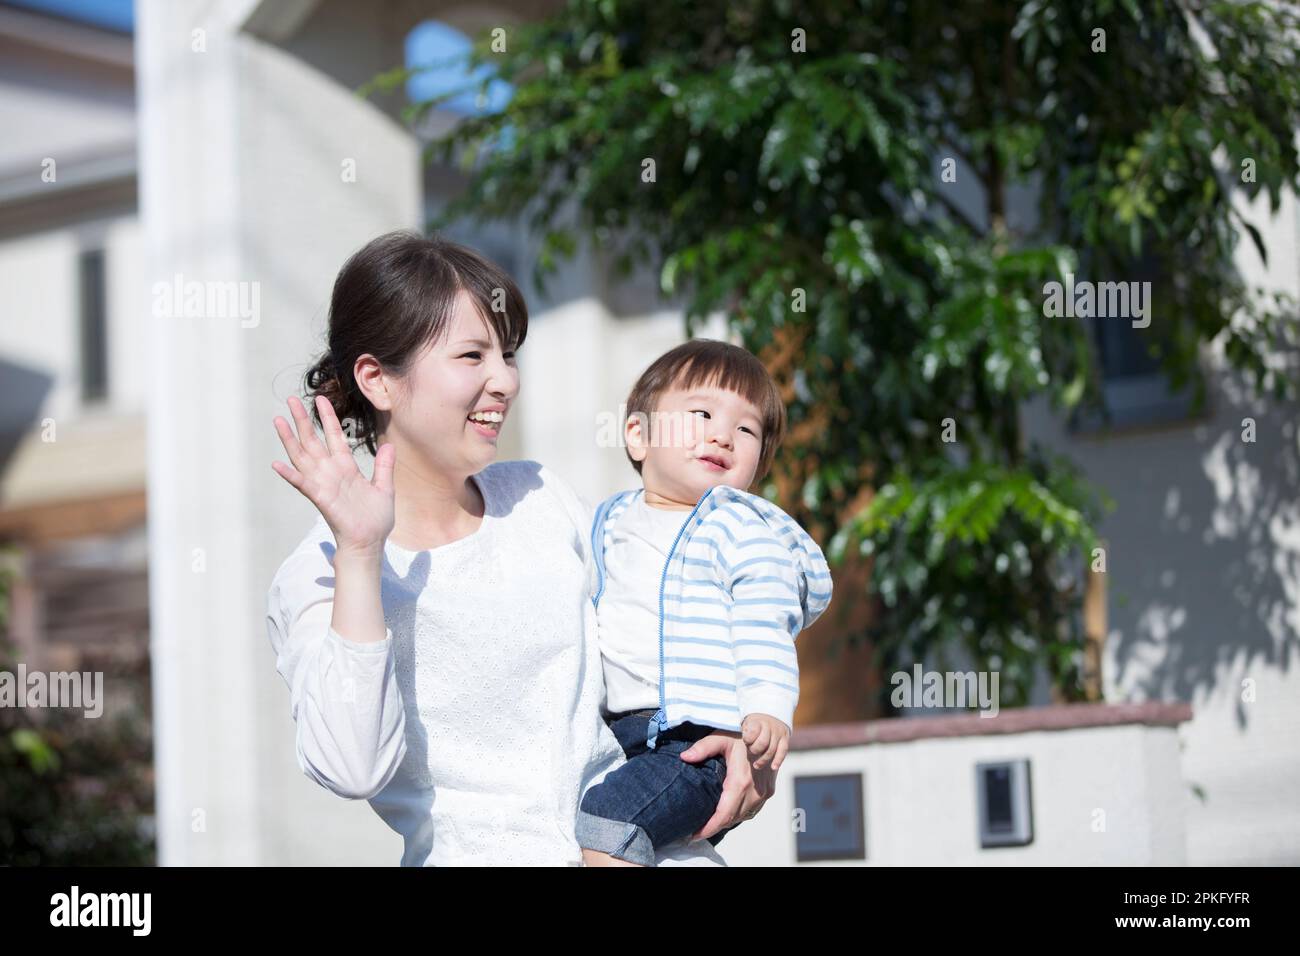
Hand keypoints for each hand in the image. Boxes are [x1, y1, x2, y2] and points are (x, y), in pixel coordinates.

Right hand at [271, 395, 395, 552]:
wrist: (370, 543)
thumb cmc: (375, 519)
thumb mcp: (385, 488)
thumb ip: (384, 467)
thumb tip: (389, 445)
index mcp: (346, 468)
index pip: (334, 436)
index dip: (328, 418)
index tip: (321, 399)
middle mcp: (331, 472)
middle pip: (313, 441)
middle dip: (302, 420)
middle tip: (291, 399)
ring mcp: (324, 484)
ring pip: (303, 457)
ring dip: (290, 439)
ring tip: (278, 420)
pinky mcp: (321, 499)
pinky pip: (303, 484)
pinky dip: (290, 475)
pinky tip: (277, 464)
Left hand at [678, 731, 777, 841]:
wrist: (770, 729)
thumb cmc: (743, 733)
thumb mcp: (720, 737)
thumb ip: (702, 747)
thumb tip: (685, 757)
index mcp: (740, 782)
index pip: (723, 815)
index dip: (708, 829)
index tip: (694, 836)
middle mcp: (754, 792)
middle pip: (731, 820)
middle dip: (713, 828)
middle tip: (695, 832)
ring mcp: (763, 793)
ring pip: (742, 817)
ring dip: (726, 822)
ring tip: (708, 824)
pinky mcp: (768, 791)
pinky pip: (752, 811)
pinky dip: (738, 815)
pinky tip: (726, 813)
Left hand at [741, 713, 789, 770]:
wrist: (770, 715)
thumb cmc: (755, 725)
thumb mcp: (747, 724)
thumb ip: (746, 733)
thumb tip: (746, 741)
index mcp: (758, 721)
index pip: (753, 732)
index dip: (748, 740)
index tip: (746, 741)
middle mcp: (770, 725)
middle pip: (763, 743)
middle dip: (755, 750)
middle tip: (751, 751)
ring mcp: (778, 732)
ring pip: (772, 749)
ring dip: (763, 760)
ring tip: (756, 766)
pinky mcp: (785, 738)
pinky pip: (783, 751)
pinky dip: (778, 760)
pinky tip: (773, 767)